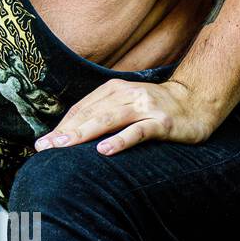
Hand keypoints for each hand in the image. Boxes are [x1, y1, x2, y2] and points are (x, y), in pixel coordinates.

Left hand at [34, 79, 216, 155]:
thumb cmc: (153, 108)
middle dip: (65, 132)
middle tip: (45, 147)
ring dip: (83, 134)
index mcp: (112, 89)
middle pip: (90, 114)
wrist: (196, 102)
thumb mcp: (124, 104)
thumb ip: (101, 113)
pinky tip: (104, 151)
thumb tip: (68, 133)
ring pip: (108, 120)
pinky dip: (120, 141)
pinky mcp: (162, 122)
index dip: (61, 127)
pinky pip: (138, 132)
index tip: (43, 143)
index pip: (81, 109)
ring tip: (64, 147)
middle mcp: (126, 94)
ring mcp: (145, 107)